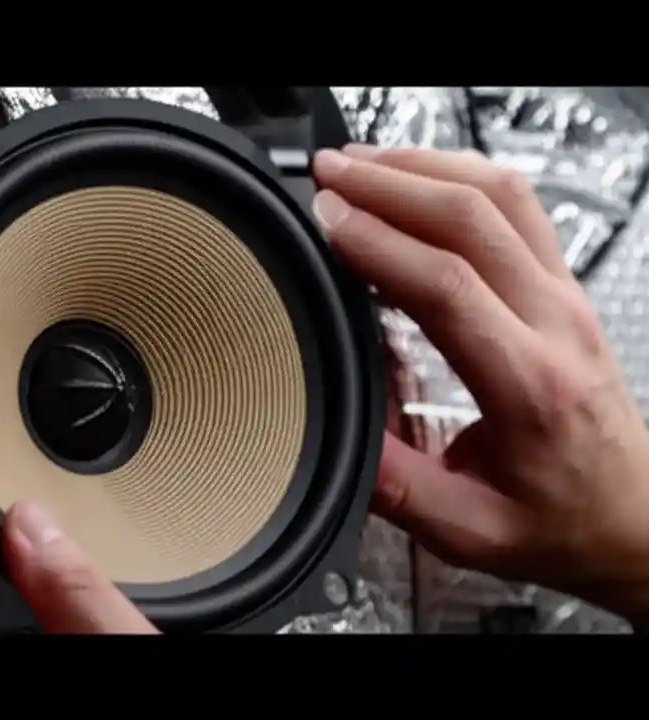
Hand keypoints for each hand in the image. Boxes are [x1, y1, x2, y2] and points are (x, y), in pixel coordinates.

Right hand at [312, 144, 648, 622]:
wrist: (632, 516)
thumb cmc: (557, 521)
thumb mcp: (464, 529)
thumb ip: (392, 485)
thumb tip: (327, 430)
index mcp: (528, 386)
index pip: (448, 286)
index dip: (379, 244)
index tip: (326, 223)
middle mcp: (555, 325)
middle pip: (474, 218)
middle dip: (390, 184)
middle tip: (327, 176)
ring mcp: (564, 295)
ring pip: (502, 194)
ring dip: (424, 167)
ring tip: (360, 164)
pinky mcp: (562, 284)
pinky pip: (516, 203)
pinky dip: (457, 174)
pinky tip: (414, 178)